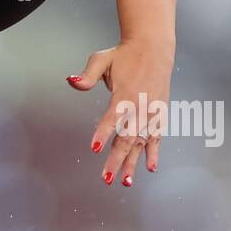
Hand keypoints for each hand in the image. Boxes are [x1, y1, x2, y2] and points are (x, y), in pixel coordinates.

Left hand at [66, 40, 173, 188]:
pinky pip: (156, 138)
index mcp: (124, 94)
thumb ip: (87, 75)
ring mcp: (151, 112)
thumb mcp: (101, 59)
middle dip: (116, 159)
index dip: (102, 132)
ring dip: (133, 162)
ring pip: (140, 143)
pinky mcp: (160, 114)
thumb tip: (70, 81)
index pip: (111, 117)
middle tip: (106, 177)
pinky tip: (150, 168)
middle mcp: (139, 106)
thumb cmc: (124, 55)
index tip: (94, 147)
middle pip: (126, 137)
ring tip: (126, 181)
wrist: (154, 48)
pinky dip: (153, 152)